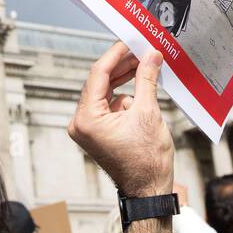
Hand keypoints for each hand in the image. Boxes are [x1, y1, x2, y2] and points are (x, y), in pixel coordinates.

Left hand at [68, 42, 173, 195]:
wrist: (149, 191)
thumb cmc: (147, 161)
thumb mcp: (148, 112)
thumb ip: (146, 79)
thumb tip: (151, 56)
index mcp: (86, 119)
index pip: (98, 74)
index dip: (116, 54)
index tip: (130, 41)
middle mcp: (80, 123)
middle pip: (100, 82)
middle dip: (122, 66)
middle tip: (141, 50)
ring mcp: (88, 129)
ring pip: (106, 92)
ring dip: (125, 80)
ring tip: (145, 65)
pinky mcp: (97, 132)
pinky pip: (109, 105)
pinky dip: (125, 96)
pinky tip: (142, 88)